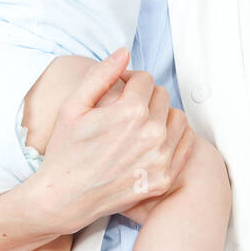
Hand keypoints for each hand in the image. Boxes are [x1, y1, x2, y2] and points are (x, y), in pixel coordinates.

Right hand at [32, 49, 194, 234]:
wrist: (64, 198)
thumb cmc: (66, 151)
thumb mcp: (73, 106)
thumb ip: (101, 75)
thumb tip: (124, 52)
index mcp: (130, 112)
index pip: (145, 79)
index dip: (129, 80)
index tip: (119, 89)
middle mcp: (151, 134)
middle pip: (161, 96)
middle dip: (144, 96)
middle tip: (125, 108)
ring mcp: (161, 159)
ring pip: (177, 118)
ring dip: (161, 114)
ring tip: (140, 123)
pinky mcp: (165, 178)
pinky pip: (185, 144)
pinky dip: (174, 136)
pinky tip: (154, 140)